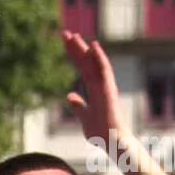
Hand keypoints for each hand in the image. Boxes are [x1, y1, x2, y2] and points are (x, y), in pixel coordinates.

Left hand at [62, 30, 124, 145]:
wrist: (111, 142)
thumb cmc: (100, 131)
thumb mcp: (84, 116)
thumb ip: (78, 105)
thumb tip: (71, 95)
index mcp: (93, 88)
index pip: (82, 67)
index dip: (73, 54)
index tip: (64, 42)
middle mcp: (99, 84)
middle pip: (85, 61)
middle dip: (75, 47)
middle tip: (64, 32)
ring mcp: (105, 86)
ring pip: (94, 62)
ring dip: (84, 48)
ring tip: (73, 35)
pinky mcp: (109, 90)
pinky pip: (105, 71)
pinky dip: (100, 58)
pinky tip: (93, 46)